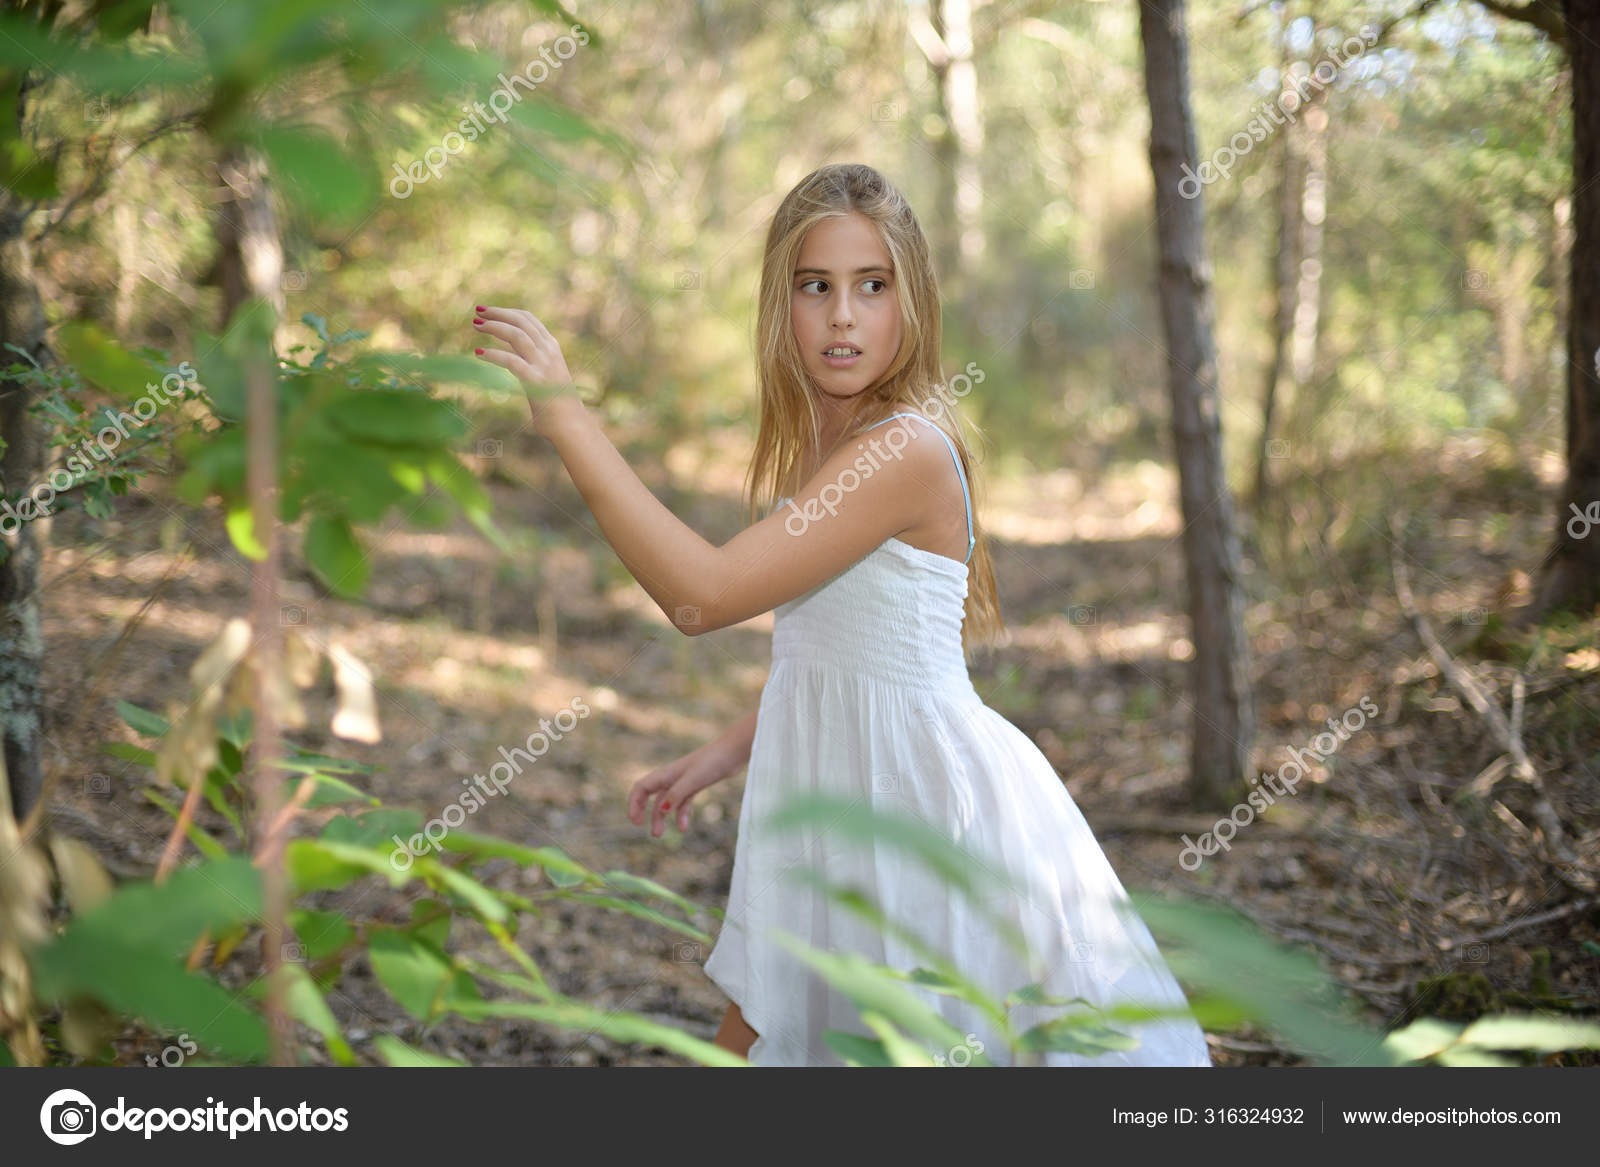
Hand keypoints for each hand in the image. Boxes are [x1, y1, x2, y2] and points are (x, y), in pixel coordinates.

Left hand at [470, 305, 578, 432]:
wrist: (572, 424)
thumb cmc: (556, 404)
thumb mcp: (548, 375)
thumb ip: (535, 364)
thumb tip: (516, 362)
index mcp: (552, 347)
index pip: (529, 319)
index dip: (507, 311)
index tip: (489, 311)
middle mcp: (549, 351)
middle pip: (521, 321)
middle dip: (497, 313)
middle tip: (478, 312)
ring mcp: (543, 364)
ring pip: (516, 334)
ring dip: (493, 327)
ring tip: (476, 325)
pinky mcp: (535, 380)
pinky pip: (511, 360)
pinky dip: (493, 354)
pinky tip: (479, 353)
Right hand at [627, 740, 735, 836]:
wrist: (733, 752)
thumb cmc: (712, 762)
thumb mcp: (693, 780)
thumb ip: (677, 795)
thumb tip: (662, 811)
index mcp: (666, 774)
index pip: (641, 788)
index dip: (634, 804)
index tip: (635, 821)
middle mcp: (671, 777)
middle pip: (650, 795)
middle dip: (643, 812)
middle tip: (641, 828)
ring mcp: (683, 782)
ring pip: (666, 802)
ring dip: (660, 817)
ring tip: (658, 835)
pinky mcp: (695, 785)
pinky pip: (682, 802)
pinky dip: (681, 815)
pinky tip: (683, 828)